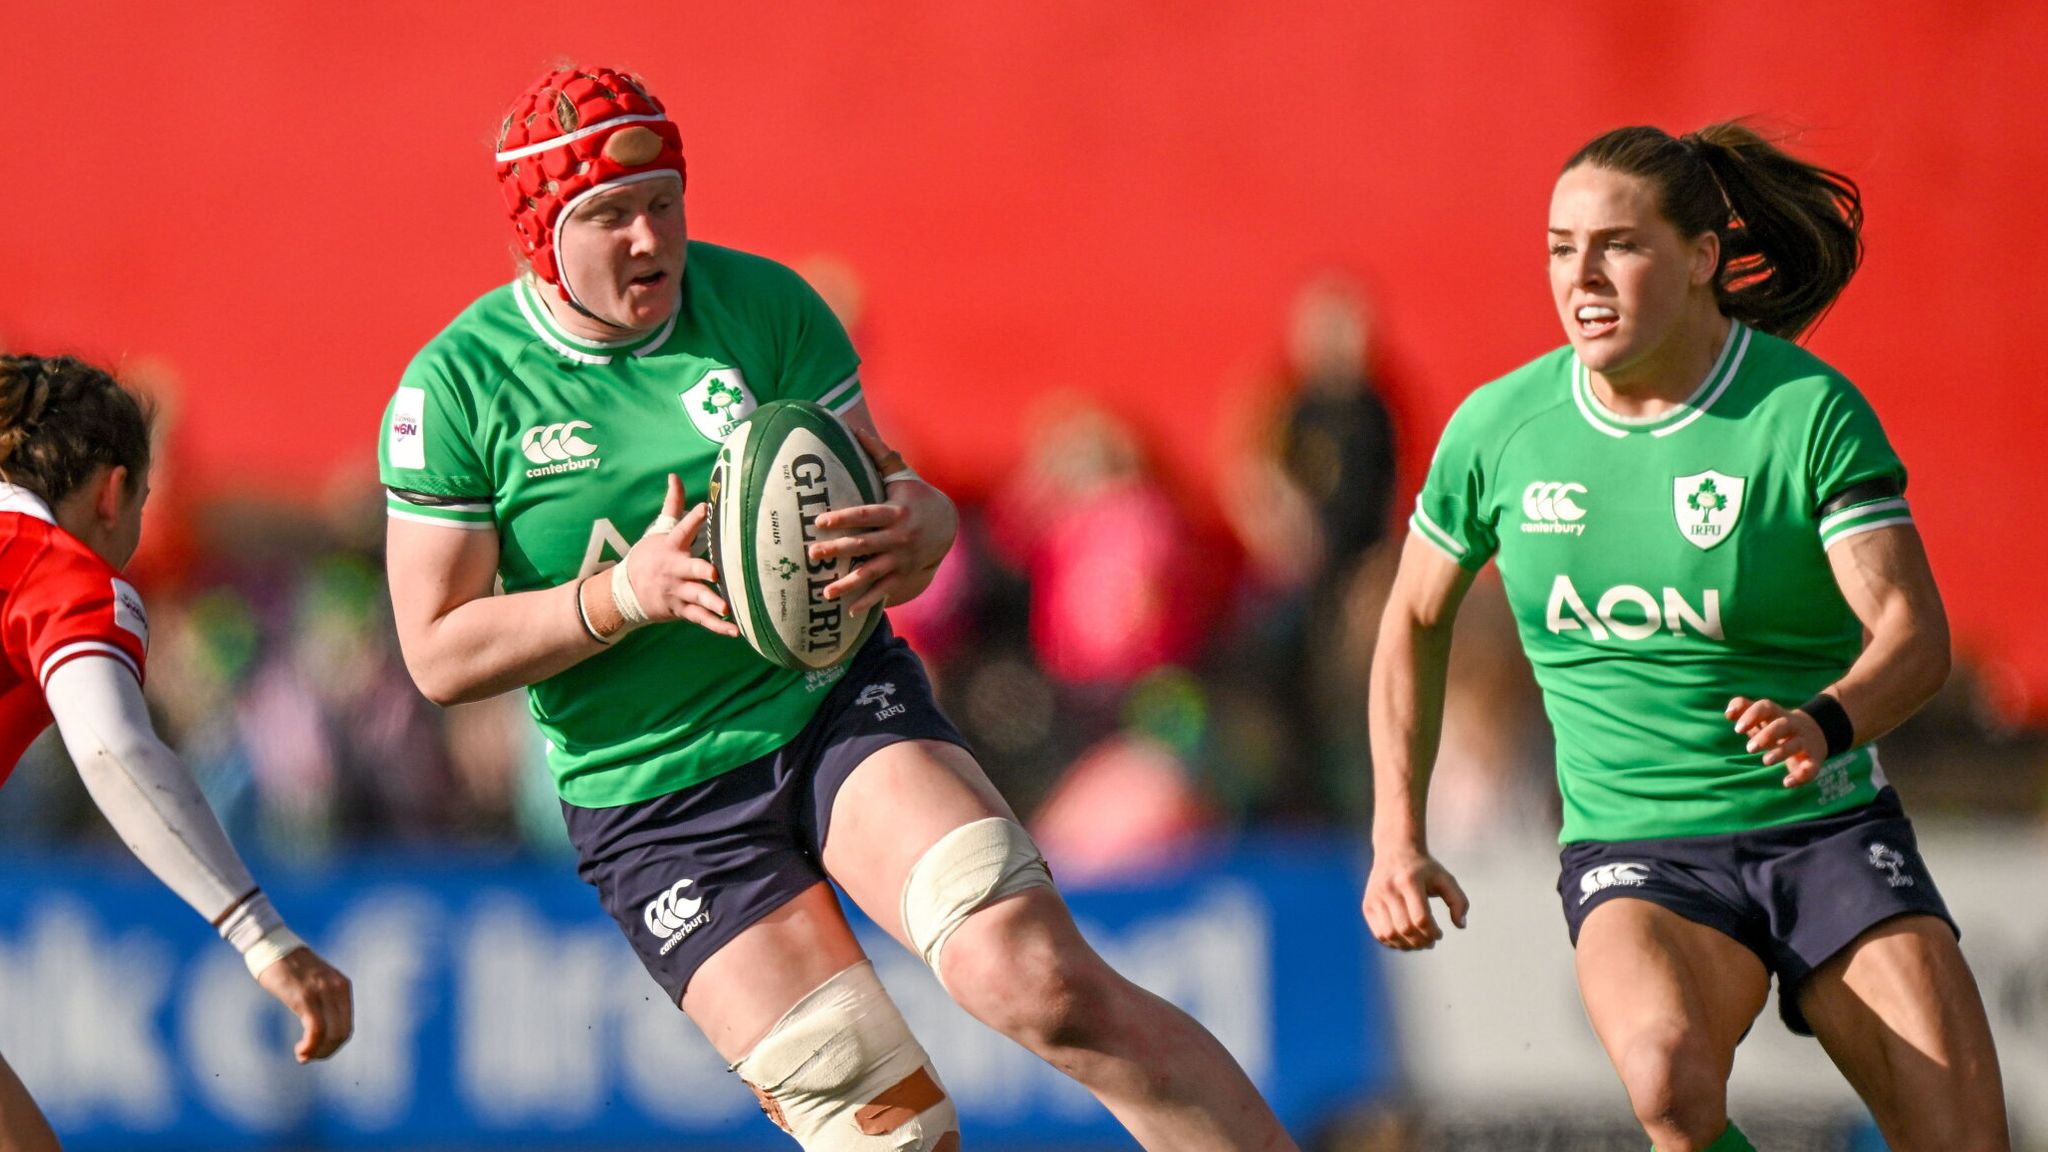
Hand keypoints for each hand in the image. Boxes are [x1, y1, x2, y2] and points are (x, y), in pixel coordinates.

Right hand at [255, 946, 353, 1062]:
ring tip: (302, 1056)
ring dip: (317, 1052)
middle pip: (341, 1033)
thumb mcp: (313, 982)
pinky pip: (316, 1030)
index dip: (333, 1045)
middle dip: (326, 1052)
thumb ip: (322, 999)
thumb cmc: (288, 967)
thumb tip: (319, 1026)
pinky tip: (300, 1051)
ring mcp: (322, 993)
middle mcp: (337, 989)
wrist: (271, 945)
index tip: (315, 1052)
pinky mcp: (305, 997)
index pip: (346, 1026)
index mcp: (342, 986)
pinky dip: (310, 1046)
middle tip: (307, 1057)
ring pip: (331, 1034)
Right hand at [623, 474, 739, 636]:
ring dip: (711, 603)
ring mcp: (677, 592)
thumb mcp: (659, 530)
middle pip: (689, 570)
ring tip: (726, 608)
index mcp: (671, 547)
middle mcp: (674, 570)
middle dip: (702, 572)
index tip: (704, 507)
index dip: (692, 518)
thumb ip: (673, 505)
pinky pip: (700, 619)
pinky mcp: (681, 610)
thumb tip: (674, 475)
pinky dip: (717, 627)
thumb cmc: (649, 556)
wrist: (625, 591)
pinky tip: (735, 630)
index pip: (681, 529)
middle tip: (716, 574)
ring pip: (696, 598)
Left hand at [807, 428, 955, 614]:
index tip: (818, 521)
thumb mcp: (901, 475)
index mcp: (895, 512)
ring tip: (825, 592)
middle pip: (863, 545)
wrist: (948, 524)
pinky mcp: (905, 574)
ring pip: (872, 573)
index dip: (842, 518)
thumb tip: (856, 429)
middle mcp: (899, 537)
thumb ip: (879, 455)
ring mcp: (902, 559)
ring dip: (848, 584)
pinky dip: (868, 600)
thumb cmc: (915, 495)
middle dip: (837, 550)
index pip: (865, 515)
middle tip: (811, 553)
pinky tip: (849, 611)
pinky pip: (884, 589)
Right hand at [1363, 846, 1469, 950]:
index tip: (1439, 934)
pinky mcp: (1367, 905)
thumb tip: (1461, 926)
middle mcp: (1389, 889)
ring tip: (1419, 943)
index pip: (1421, 918)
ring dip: (1407, 946)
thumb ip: (1459, 901)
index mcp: (1409, 881)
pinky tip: (1405, 941)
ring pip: (1390, 934)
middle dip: (1421, 941)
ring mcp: (1375, 897)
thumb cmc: (1425, 869)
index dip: (1432, 933)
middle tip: (1430, 942)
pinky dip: (1393, 943)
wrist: (1395, 851)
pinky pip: (1379, 934)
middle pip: (1405, 928)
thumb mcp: (1445, 879)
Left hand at [1726, 695, 1826, 785]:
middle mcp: (1792, 726)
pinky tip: (1787, 783)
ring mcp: (1805, 742)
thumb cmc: (1775, 725)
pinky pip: (1811, 767)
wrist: (1815, 733)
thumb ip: (1743, 709)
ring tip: (1765, 761)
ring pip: (1796, 744)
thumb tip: (1728, 713)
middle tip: (1749, 748)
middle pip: (1782, 725)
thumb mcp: (1762, 716)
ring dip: (1781, 752)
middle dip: (1767, 735)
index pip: (1766, 707)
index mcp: (1777, 714)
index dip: (1752, 715)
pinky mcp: (1813, 760)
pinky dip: (1802, 775)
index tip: (1737, 729)